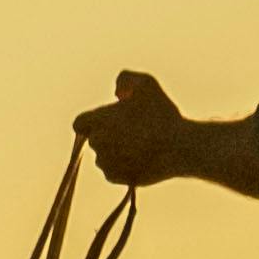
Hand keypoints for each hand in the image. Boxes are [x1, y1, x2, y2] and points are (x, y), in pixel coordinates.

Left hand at [75, 70, 191, 184]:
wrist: (178, 148)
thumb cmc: (162, 114)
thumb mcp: (146, 83)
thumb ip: (125, 80)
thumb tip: (117, 94)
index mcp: (98, 120)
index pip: (80, 123)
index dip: (93, 120)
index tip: (110, 120)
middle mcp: (97, 142)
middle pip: (94, 139)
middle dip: (108, 134)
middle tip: (133, 130)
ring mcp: (105, 162)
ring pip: (103, 156)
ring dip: (115, 150)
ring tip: (140, 144)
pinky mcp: (114, 178)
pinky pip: (112, 170)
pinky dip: (123, 165)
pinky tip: (141, 157)